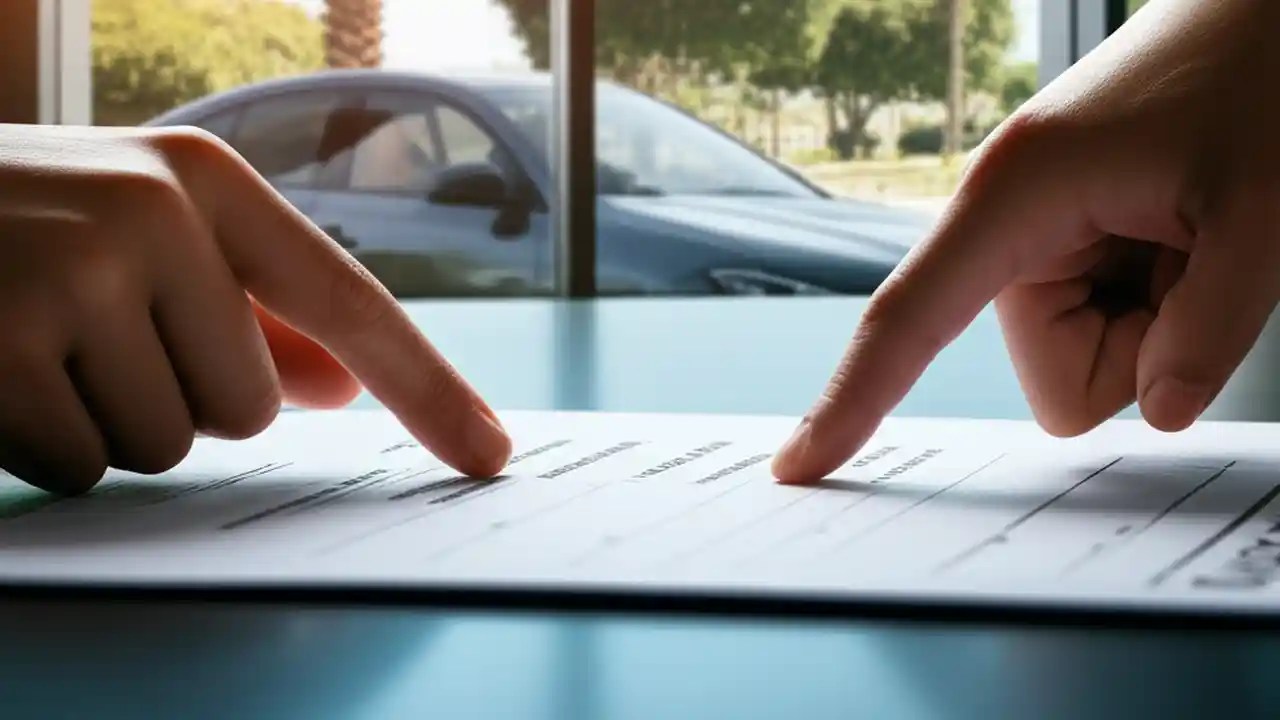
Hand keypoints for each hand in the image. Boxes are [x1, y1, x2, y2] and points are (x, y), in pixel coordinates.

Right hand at [0, 123, 510, 492]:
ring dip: (103, 423)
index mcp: (203, 184)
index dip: (430, 388)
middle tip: (86, 336)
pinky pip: (80, 467)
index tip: (492, 454)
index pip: (350, 303)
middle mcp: (154, 215)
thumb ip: (246, 311)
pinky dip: (38, 444)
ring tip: (30, 343)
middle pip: (252, 408)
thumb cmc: (12, 229)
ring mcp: (72, 276)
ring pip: (167, 447)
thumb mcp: (137, 242)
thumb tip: (335, 386)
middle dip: (176, 400)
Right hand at [774, 0, 1279, 482]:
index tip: (797, 465)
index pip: (908, 320)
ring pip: (1086, 353)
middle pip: (1055, 369)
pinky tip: (1186, 233)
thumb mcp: (1259, 210)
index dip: (850, 400)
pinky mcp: (1071, 233)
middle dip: (1135, 346)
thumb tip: (1160, 412)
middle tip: (1197, 257)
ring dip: (1155, 318)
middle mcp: (1009, 219)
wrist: (1266, 6)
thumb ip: (1209, 331)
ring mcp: (1040, 229)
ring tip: (1195, 230)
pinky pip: (1104, 321)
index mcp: (1015, 199)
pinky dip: (1158, 300)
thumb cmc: (1254, 71)